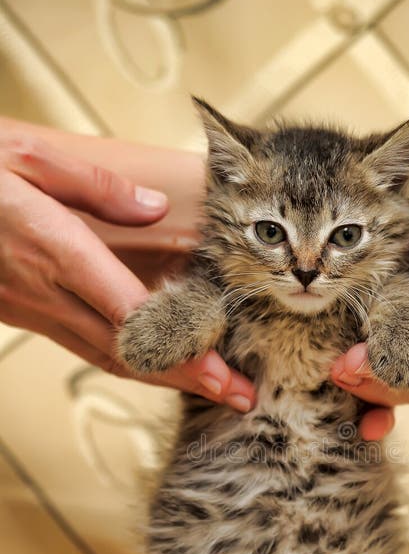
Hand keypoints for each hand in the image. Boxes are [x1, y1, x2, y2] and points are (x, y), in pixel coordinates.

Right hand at [0, 120, 255, 410]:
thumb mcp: (22, 154)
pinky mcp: (25, 313)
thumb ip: (92, 183)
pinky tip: (157, 368)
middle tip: (241, 399)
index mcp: (55, 249)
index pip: (132, 314)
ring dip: (165, 379)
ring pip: (111, 357)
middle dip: (191, 379)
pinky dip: (128, 363)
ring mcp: (34, 309)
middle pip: (133, 350)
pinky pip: (86, 347)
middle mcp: (47, 291)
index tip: (224, 373)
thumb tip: (151, 209)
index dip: (182, 351)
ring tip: (214, 393)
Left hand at [330, 194, 408, 439]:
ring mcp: (391, 348)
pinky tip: (364, 428)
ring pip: (400, 385)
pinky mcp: (364, 365)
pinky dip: (373, 418)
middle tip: (352, 365)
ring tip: (337, 372)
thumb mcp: (405, 210)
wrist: (326, 221)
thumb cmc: (374, 211)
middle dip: (396, 373)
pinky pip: (376, 402)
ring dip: (374, 390)